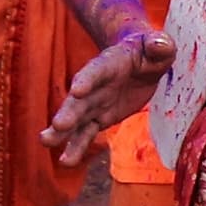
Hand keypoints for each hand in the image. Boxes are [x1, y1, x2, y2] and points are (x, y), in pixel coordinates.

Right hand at [45, 22, 171, 164]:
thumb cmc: (151, 51)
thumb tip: (160, 43)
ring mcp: (94, 103)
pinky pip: (85, 134)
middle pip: (80, 99)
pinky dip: (76, 147)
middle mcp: (95, 85)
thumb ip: (159, 45)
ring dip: (62, 131)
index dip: (87, 80)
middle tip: (58, 124)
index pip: (96, 71)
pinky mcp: (99, 118)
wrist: (139, 61)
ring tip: (45, 142)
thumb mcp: (159, 47)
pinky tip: (66, 161)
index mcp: (109, 64)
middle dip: (69, 111)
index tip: (76, 90)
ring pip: (76, 119)